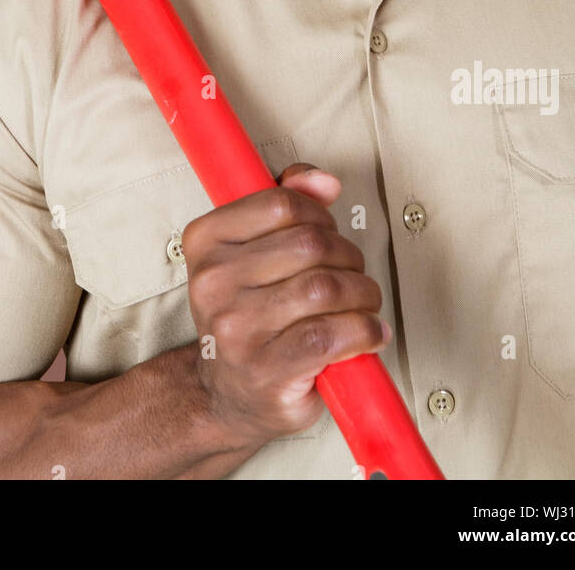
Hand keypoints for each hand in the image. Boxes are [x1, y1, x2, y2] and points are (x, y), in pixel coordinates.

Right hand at [181, 162, 390, 445]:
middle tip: (352, 273)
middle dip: (348, 256)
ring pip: (326, 287)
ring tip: (364, 302)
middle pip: (310, 244)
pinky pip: (332, 335)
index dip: (319, 215)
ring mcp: (237, 328)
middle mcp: (213, 282)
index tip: (328, 231)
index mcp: (205, 241)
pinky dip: (364, 331)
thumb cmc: (249, 314)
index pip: (281, 204)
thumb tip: (324, 182)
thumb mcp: (254, 250)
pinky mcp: (267, 369)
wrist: (229, 392)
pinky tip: (369, 333)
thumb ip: (287, 203)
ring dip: (362, 293)